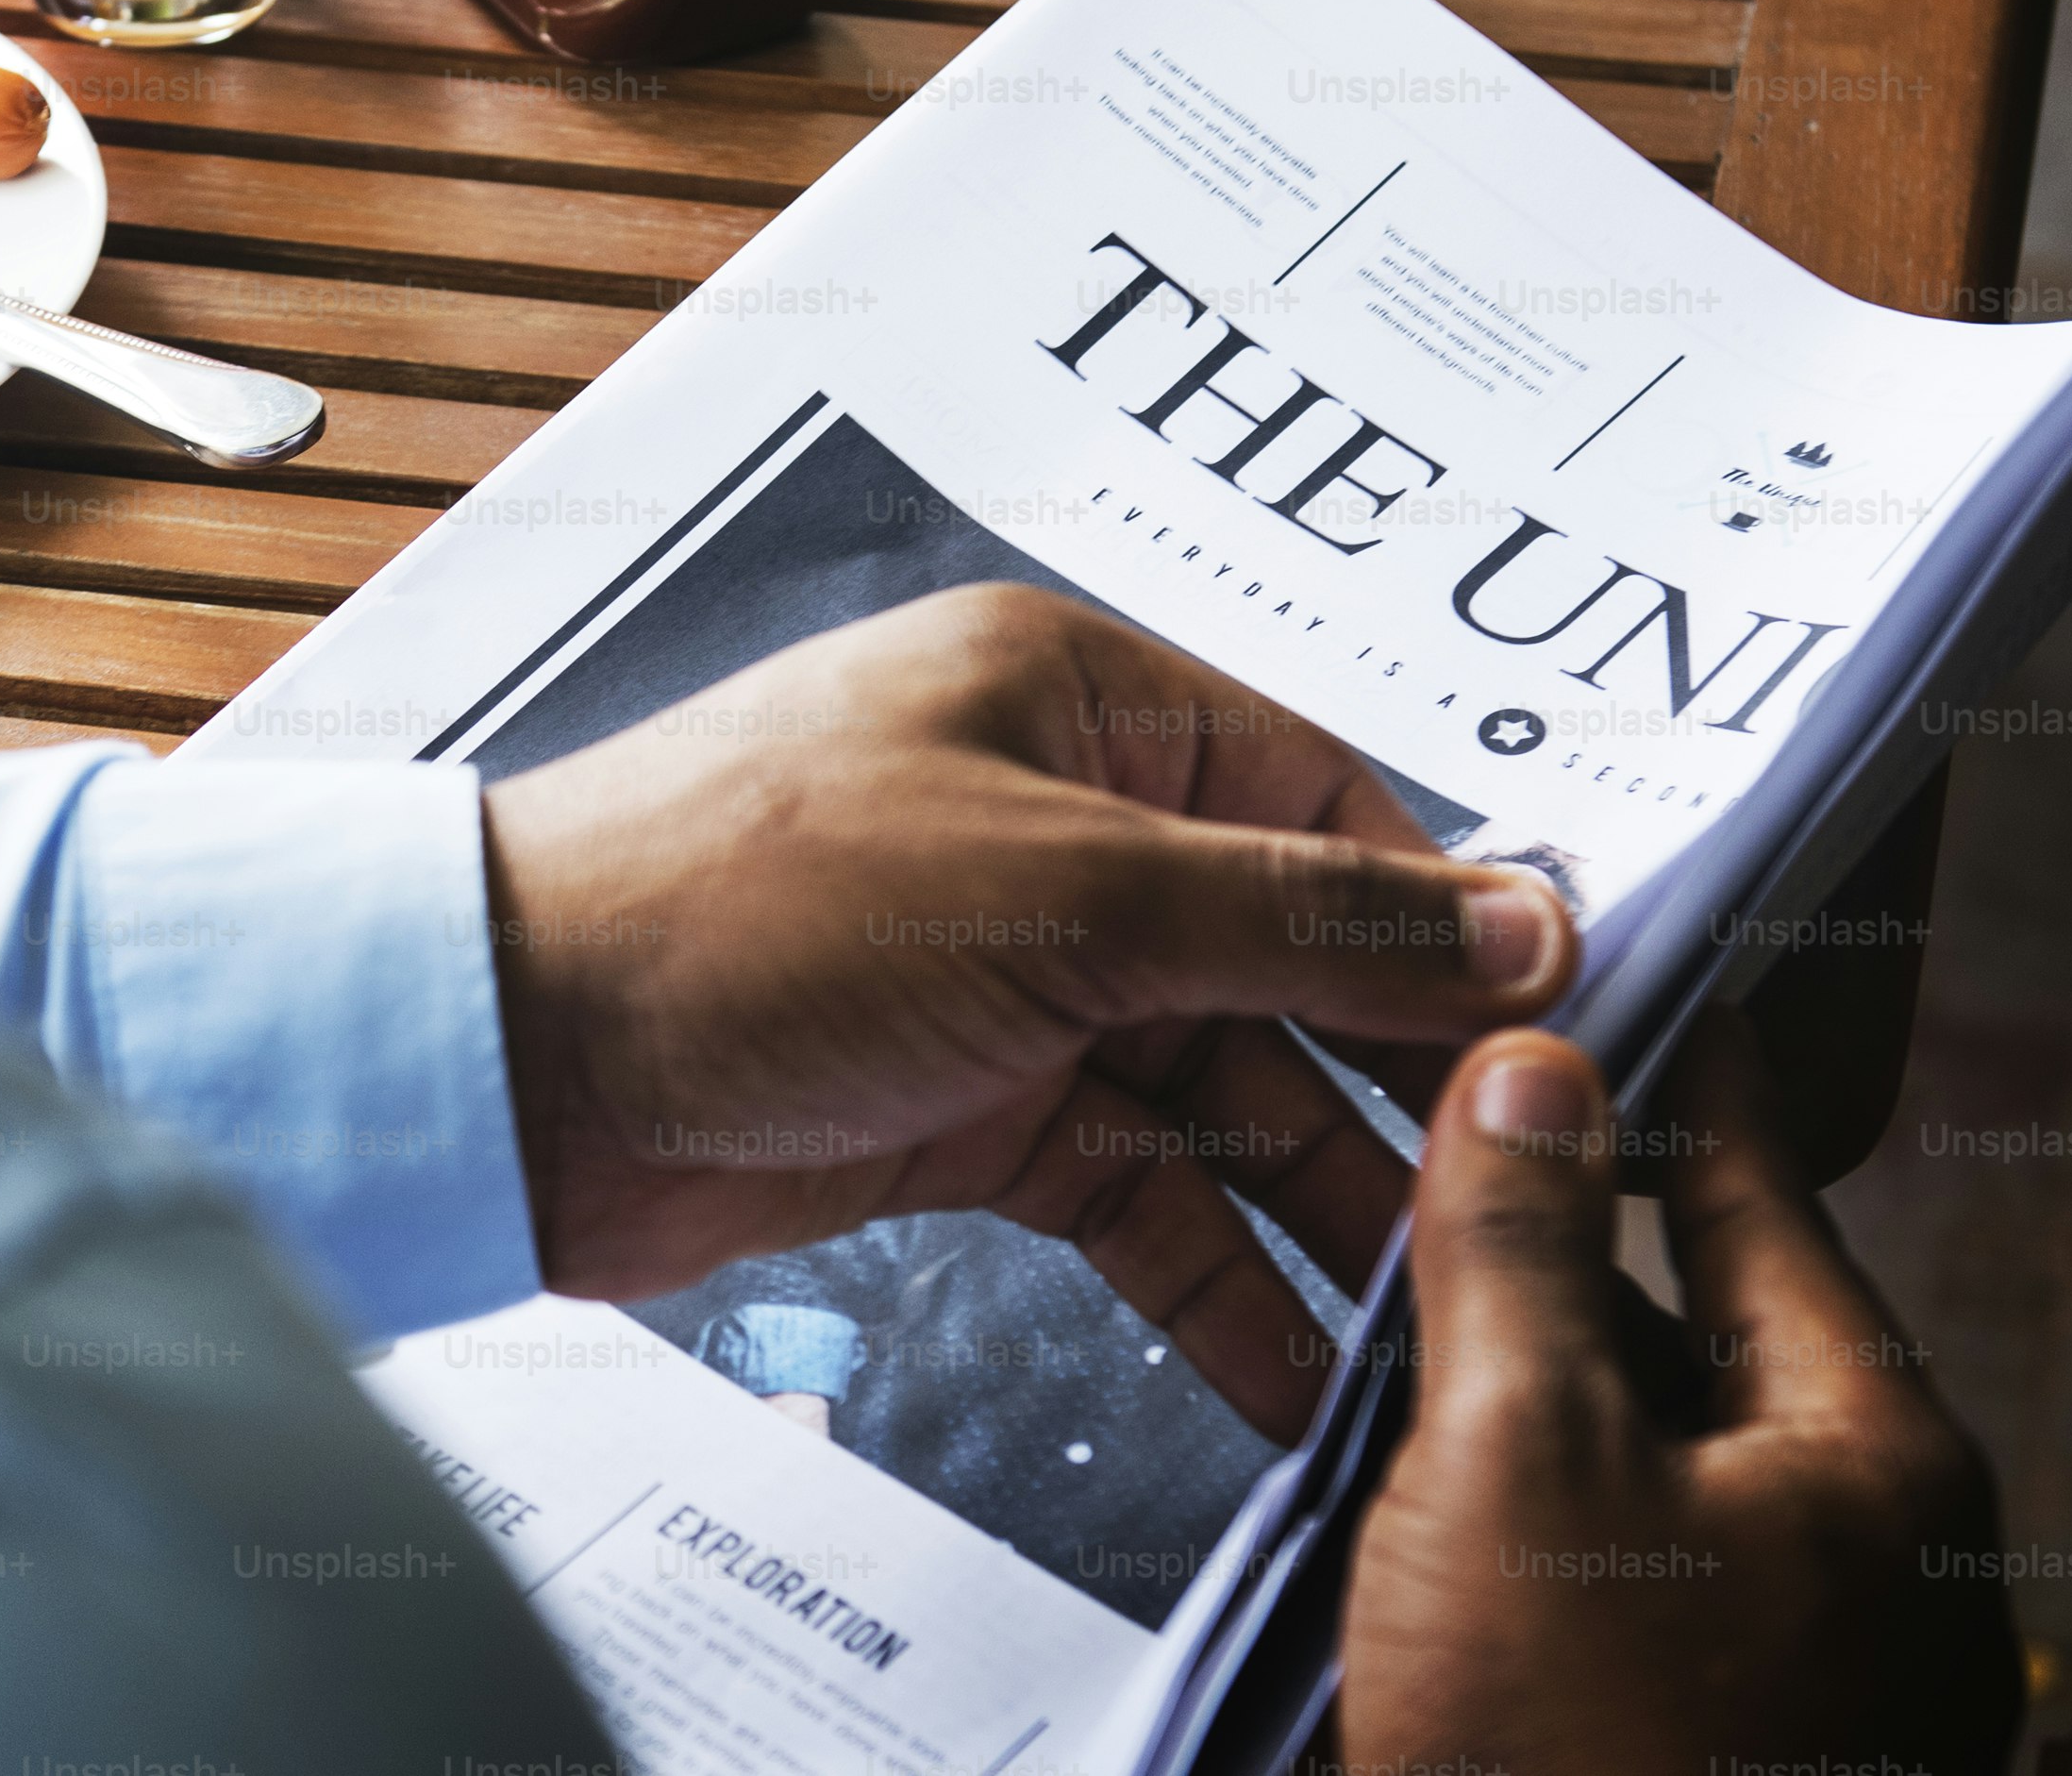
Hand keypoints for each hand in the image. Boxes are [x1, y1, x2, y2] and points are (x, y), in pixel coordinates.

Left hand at [477, 584, 1574, 1440]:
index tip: (1564, 1038)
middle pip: (1288, 959)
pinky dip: (1211, 1278)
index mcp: (1075, 701)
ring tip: (1437, 1327)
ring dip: (1325, 1211)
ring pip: (1224, 1093)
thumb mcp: (1058, 893)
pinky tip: (1299, 1370)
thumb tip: (1513, 917)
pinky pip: (1133, 1193)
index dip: (1446, 922)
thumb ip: (1298, 916)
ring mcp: (1012, 975)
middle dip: (1400, 1090)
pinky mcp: (965, 1106)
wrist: (508, 1058)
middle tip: (1522, 1210)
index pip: (1325, 800)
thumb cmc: (735, 905)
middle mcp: (1055, 825)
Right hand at [1339, 1015, 2022, 1775]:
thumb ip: (1523, 1245)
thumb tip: (1536, 1068)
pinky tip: (1401, 1463)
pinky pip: (1598, 1541)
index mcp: (1866, 1445)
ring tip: (1380, 1266)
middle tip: (1425, 1106)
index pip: (1751, 1177)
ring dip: (1508, 1346)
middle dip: (1551, 1205)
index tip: (1588, 965)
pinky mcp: (1688, 1721)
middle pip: (1691, 1298)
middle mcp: (1853, 1534)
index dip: (1655, 1056)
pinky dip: (1503, 1477)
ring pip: (1634, 1423)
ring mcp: (1779, 1640)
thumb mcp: (1523, 1457)